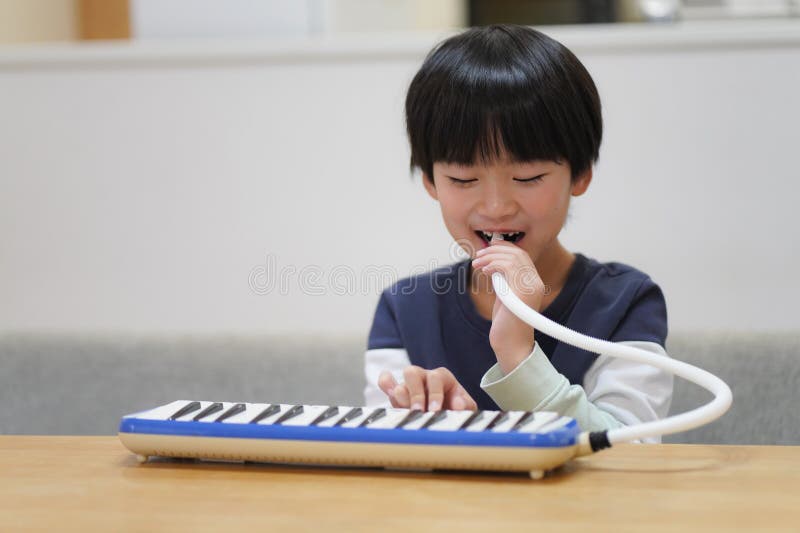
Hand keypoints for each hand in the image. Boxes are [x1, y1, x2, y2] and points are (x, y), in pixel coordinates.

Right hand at [377, 366, 476, 410]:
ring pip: (400, 383)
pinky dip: (385, 384)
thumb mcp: (466, 407)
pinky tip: (388, 392)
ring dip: (402, 398)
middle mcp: (424, 376)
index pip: (435, 378)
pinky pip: (386, 381)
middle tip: (418, 412)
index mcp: (442, 376)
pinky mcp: (397, 392)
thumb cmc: (457, 409)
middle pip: (412, 373)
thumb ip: (465, 405)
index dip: (434, 395)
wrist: (449, 415)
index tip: (435, 411)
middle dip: (415, 394)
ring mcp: (409, 384)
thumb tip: (457, 404)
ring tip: (405, 411)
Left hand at [471, 239, 545, 373]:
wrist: (510, 344)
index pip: (522, 255)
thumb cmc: (505, 323)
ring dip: (491, 257)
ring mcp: (531, 287)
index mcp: (533, 282)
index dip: (504, 248)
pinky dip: (493, 264)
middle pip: (518, 253)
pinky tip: (484, 271)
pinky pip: (508, 267)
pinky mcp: (522, 293)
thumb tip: (492, 262)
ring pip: (512, 258)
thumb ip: (503, 280)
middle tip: (479, 255)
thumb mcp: (505, 296)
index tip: (487, 249)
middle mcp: (535, 283)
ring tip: (477, 263)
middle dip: (495, 250)